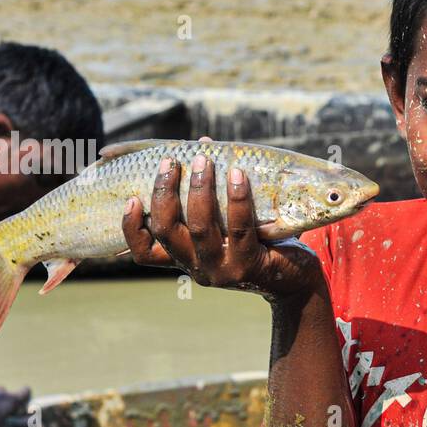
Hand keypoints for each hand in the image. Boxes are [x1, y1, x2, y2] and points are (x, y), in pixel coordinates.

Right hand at [122, 152, 322, 301]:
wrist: (296, 282)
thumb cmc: (260, 244)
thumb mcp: (229, 222)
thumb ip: (212, 191)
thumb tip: (203, 144)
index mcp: (186, 259)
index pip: (144, 253)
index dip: (131, 229)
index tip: (130, 198)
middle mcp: (198, 268)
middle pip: (167, 232)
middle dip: (164, 193)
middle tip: (170, 162)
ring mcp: (223, 270)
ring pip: (200, 228)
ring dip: (199, 191)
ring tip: (205, 161)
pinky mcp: (249, 267)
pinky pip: (239, 228)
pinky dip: (236, 199)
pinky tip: (238, 175)